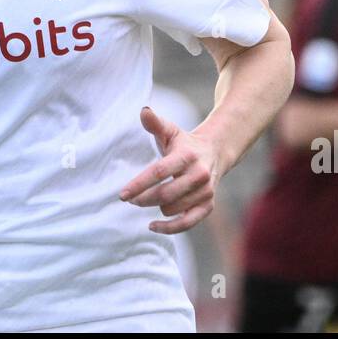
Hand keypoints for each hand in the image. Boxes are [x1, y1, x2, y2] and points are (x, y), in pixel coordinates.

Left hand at [118, 106, 221, 234]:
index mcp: (187, 155)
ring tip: (148, 200)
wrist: (215, 152)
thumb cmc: (184, 143)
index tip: (122, 194)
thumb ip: (156, 123)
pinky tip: (153, 225)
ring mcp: (205, 191)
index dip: (139, 184)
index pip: (159, 172)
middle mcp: (199, 174)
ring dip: (156, 207)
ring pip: (173, 208)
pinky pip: (188, 223)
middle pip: (165, 194)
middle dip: (143, 199)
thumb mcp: (171, 131)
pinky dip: (170, 228)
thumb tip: (143, 110)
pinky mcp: (208, 205)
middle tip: (130, 199)